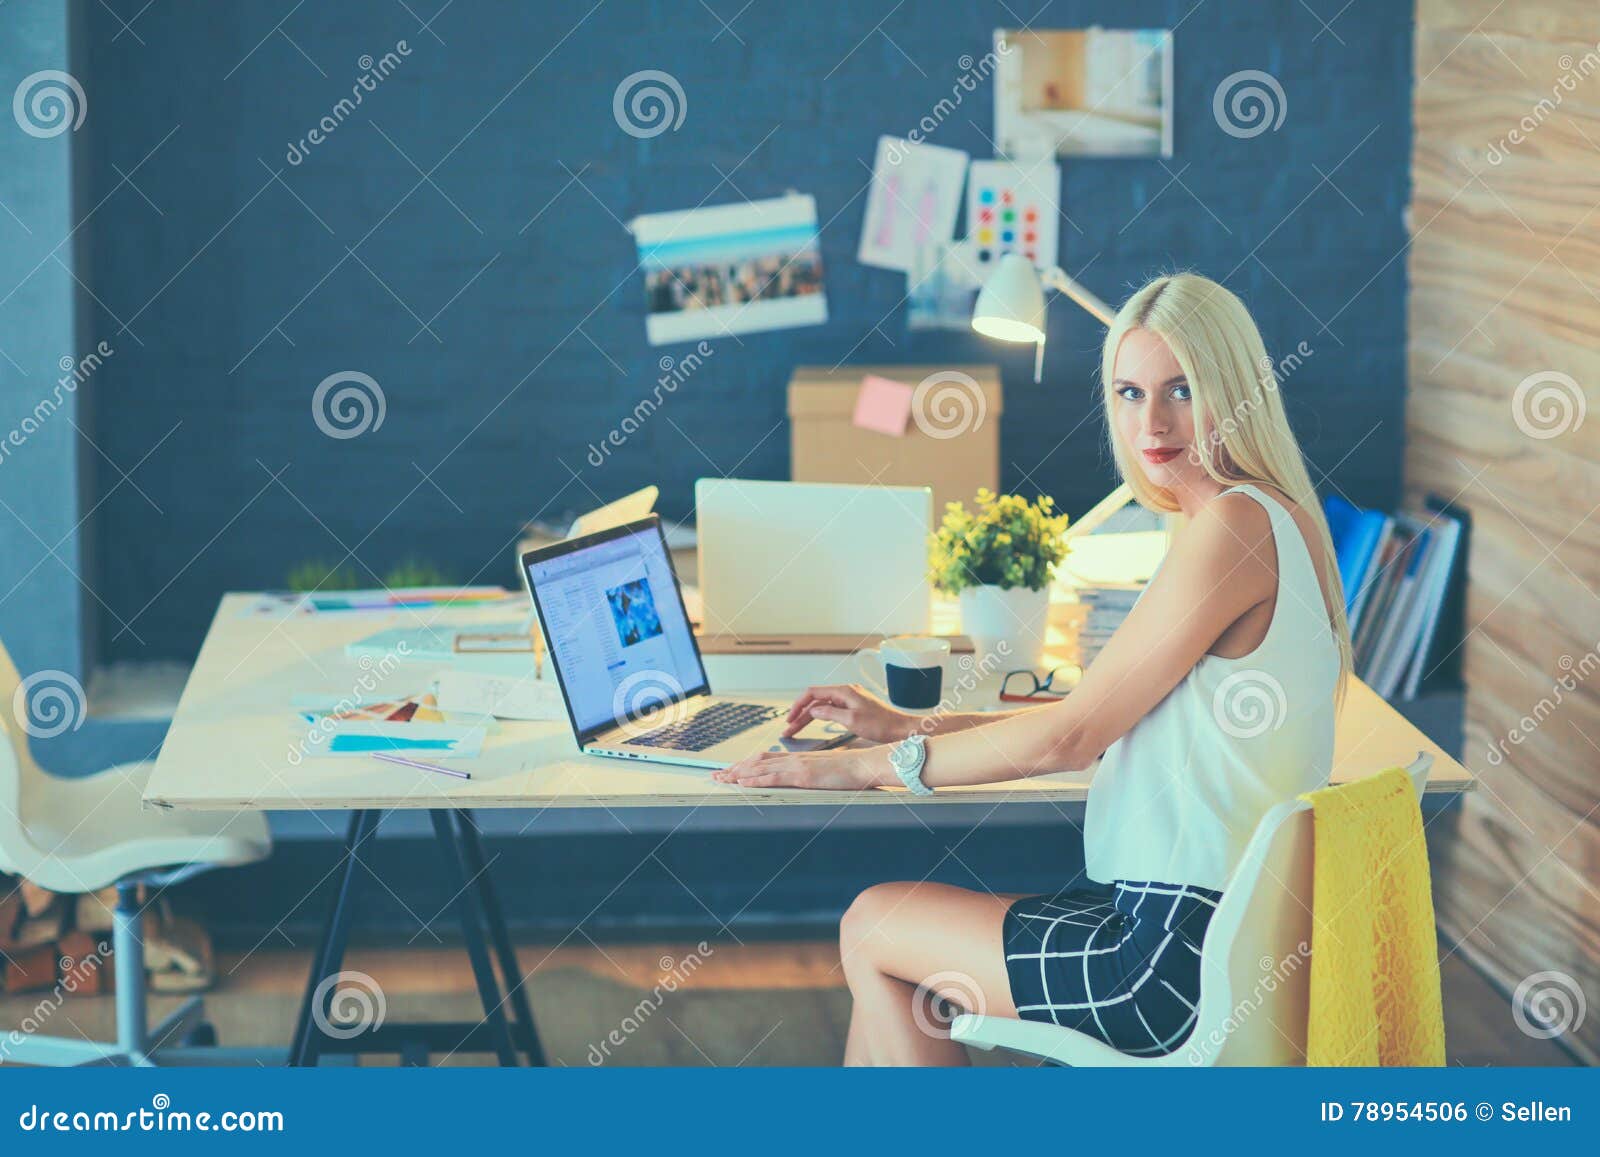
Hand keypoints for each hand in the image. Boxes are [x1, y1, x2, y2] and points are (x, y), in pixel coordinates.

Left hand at [712, 747, 887, 790]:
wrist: (864, 765)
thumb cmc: (850, 770)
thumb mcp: (825, 771)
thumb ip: (812, 773)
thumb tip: (804, 779)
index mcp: (798, 758)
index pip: (766, 759)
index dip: (746, 764)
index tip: (732, 770)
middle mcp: (793, 759)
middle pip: (757, 762)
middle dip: (735, 769)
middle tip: (717, 775)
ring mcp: (797, 766)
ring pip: (760, 768)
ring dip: (738, 774)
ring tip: (721, 778)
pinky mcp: (802, 776)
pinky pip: (773, 777)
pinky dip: (755, 779)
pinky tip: (743, 782)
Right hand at [783, 683, 911, 743]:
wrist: (901, 728)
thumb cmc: (881, 724)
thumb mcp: (851, 720)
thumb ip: (830, 714)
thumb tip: (813, 710)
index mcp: (843, 691)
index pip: (812, 693)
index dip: (798, 705)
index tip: (790, 719)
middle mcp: (845, 692)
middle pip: (815, 701)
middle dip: (800, 714)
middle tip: (789, 729)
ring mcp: (849, 699)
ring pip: (822, 706)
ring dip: (808, 717)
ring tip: (796, 730)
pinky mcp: (853, 708)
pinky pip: (831, 710)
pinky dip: (820, 717)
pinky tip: (814, 724)